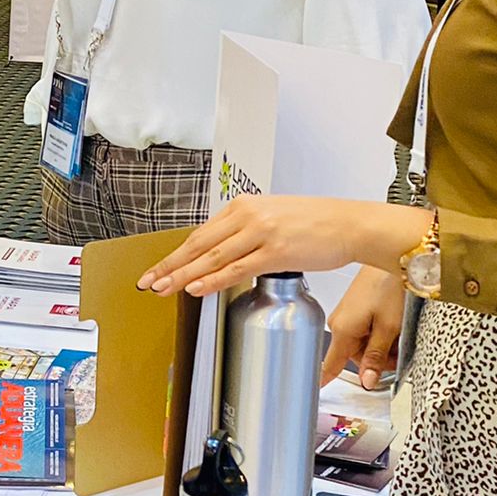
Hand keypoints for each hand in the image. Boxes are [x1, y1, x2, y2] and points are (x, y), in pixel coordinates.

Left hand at [138, 197, 358, 296]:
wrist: (349, 223)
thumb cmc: (316, 224)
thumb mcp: (273, 217)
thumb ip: (247, 231)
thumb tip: (224, 253)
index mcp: (244, 206)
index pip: (201, 234)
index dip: (177, 254)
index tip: (158, 269)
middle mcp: (248, 216)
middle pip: (199, 245)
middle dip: (170, 266)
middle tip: (148, 282)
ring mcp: (261, 232)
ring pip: (213, 258)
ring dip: (184, 275)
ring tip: (162, 289)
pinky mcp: (276, 251)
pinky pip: (237, 269)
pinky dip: (214, 279)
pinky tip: (196, 288)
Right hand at [320, 266, 405, 389]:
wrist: (391, 255)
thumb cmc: (388, 286)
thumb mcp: (389, 328)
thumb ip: (376, 358)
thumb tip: (367, 380)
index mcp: (343, 330)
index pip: (330, 365)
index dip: (323, 382)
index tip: (315, 394)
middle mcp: (339, 323)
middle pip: (356, 357)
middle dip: (377, 359)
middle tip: (396, 349)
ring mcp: (345, 315)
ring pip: (362, 345)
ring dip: (380, 345)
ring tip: (396, 331)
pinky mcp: (353, 308)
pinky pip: (363, 330)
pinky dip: (378, 332)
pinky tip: (390, 322)